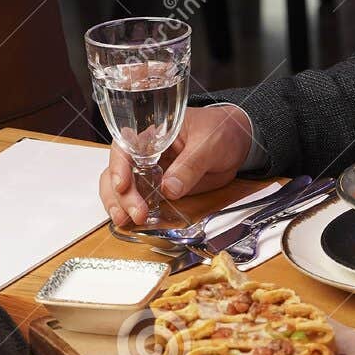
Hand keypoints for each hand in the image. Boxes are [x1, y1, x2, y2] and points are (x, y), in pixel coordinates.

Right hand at [98, 105, 254, 225]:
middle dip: (121, 195)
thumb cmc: (220, 131)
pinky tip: (132, 222)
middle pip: (118, 171)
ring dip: (119, 205)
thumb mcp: (209, 143)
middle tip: (135, 214)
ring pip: (121, 188)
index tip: (122, 186)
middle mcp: (145, 153)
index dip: (118, 166)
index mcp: (153, 133)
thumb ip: (190, 165)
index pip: (125, 147)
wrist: (235, 141)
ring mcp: (149, 171)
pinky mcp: (158, 188)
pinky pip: (139, 199)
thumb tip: (169, 189)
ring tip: (125, 221)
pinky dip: (131, 211)